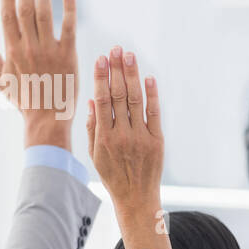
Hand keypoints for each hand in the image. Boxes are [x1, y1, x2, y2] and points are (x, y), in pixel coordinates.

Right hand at [0, 0, 77, 150]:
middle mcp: (28, 47)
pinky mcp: (68, 55)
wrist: (47, 119)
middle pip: (24, 10)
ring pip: (44, 15)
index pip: (7, 17)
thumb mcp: (0, 78)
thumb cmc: (24, 99)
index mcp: (12, 50)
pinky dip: (69, 10)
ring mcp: (49, 50)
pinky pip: (69, 28)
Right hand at [87, 47, 167, 248]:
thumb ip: (92, 127)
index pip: (102, 100)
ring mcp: (140, 137)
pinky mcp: (157, 141)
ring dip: (132, 76)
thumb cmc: (112, 175)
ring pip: (135, 100)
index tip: (100, 59)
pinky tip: (149, 78)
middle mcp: (121, 135)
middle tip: (116, 50)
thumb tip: (92, 100)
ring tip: (130, 56)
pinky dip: (152, 95)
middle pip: (118, 96)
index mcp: (103, 137)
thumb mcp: (94, 154)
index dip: (101, 78)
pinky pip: (154, 114)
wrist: (136, 198)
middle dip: (117, 70)